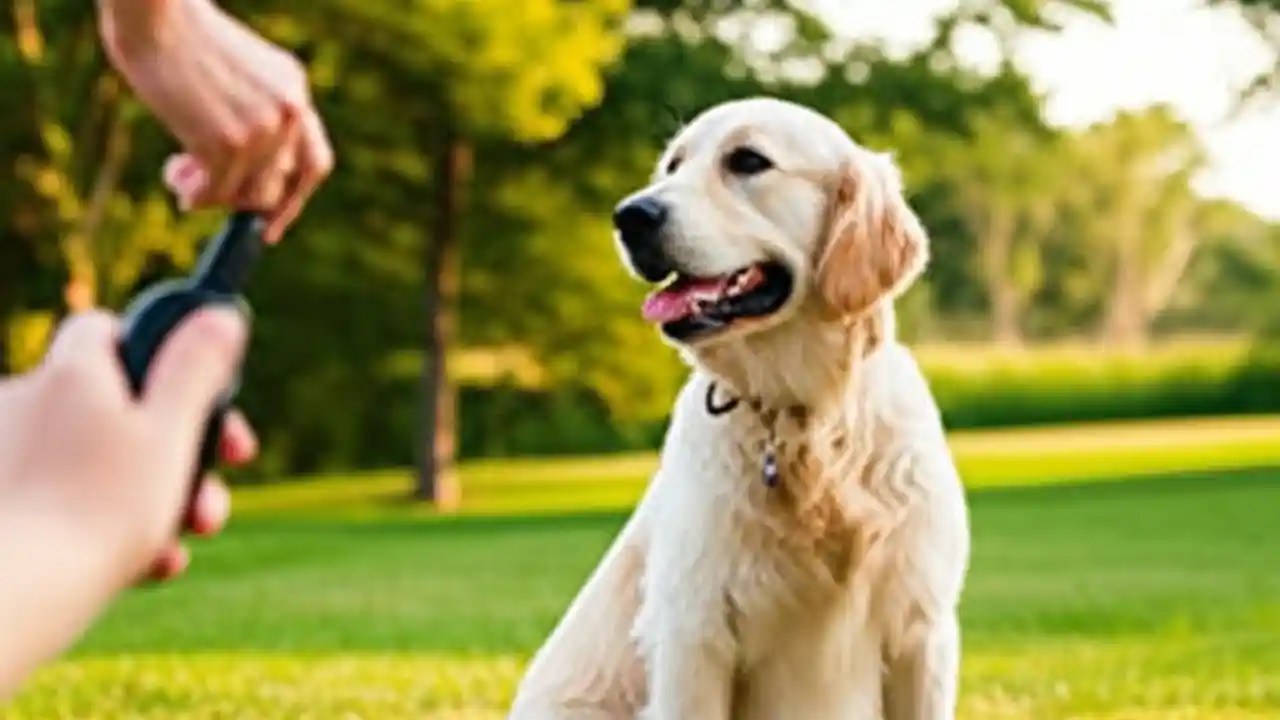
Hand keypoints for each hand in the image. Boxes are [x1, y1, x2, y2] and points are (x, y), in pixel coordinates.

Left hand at [0, 308, 247, 587]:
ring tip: (181, 541)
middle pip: (112, 405)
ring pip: (92, 462)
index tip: (199, 397)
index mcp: (70, 372)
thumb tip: (219, 315)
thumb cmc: (96, 514)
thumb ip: (196, 368)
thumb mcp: (170, 434)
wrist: (9, 598)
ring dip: (150, 497)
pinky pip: (61, 501)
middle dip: (174, 448)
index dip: (158, 355)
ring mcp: (3, 454)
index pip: (108, 330)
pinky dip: (104, 526)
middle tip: (213, 488)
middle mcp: (22, 400)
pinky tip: (142, 564)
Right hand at [98, 0, 332, 242]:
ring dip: (212, 197)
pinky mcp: (229, 143)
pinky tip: (174, 174)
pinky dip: (193, 194)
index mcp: (295, 88)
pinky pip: (216, 193)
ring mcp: (263, 130)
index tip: (272, 226)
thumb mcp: (239, 73)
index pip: (314, 161)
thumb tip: (239, 176)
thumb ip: (253, 113)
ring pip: (248, 196)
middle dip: (241, 200)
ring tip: (180, 176)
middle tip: (204, 194)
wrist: (155, 11)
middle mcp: (290, 112)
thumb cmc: (181, 38)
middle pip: (281, 187)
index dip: (296, 199)